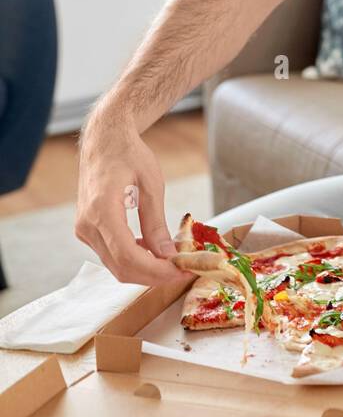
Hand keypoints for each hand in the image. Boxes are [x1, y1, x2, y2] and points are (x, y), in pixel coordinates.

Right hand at [75, 112, 187, 285]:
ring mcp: (84, 230)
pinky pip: (111, 255)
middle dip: (155, 275)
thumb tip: (168, 255)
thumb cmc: (128, 154)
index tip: (182, 271)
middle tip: (184, 271)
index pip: (129, 256)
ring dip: (145, 270)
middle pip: (122, 267)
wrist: (104, 141)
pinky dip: (134, 259)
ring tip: (174, 261)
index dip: (157, 270)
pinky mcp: (86, 231)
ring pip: (116, 266)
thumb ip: (157, 224)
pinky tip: (152, 250)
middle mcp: (87, 225)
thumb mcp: (151, 185)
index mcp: (102, 211)